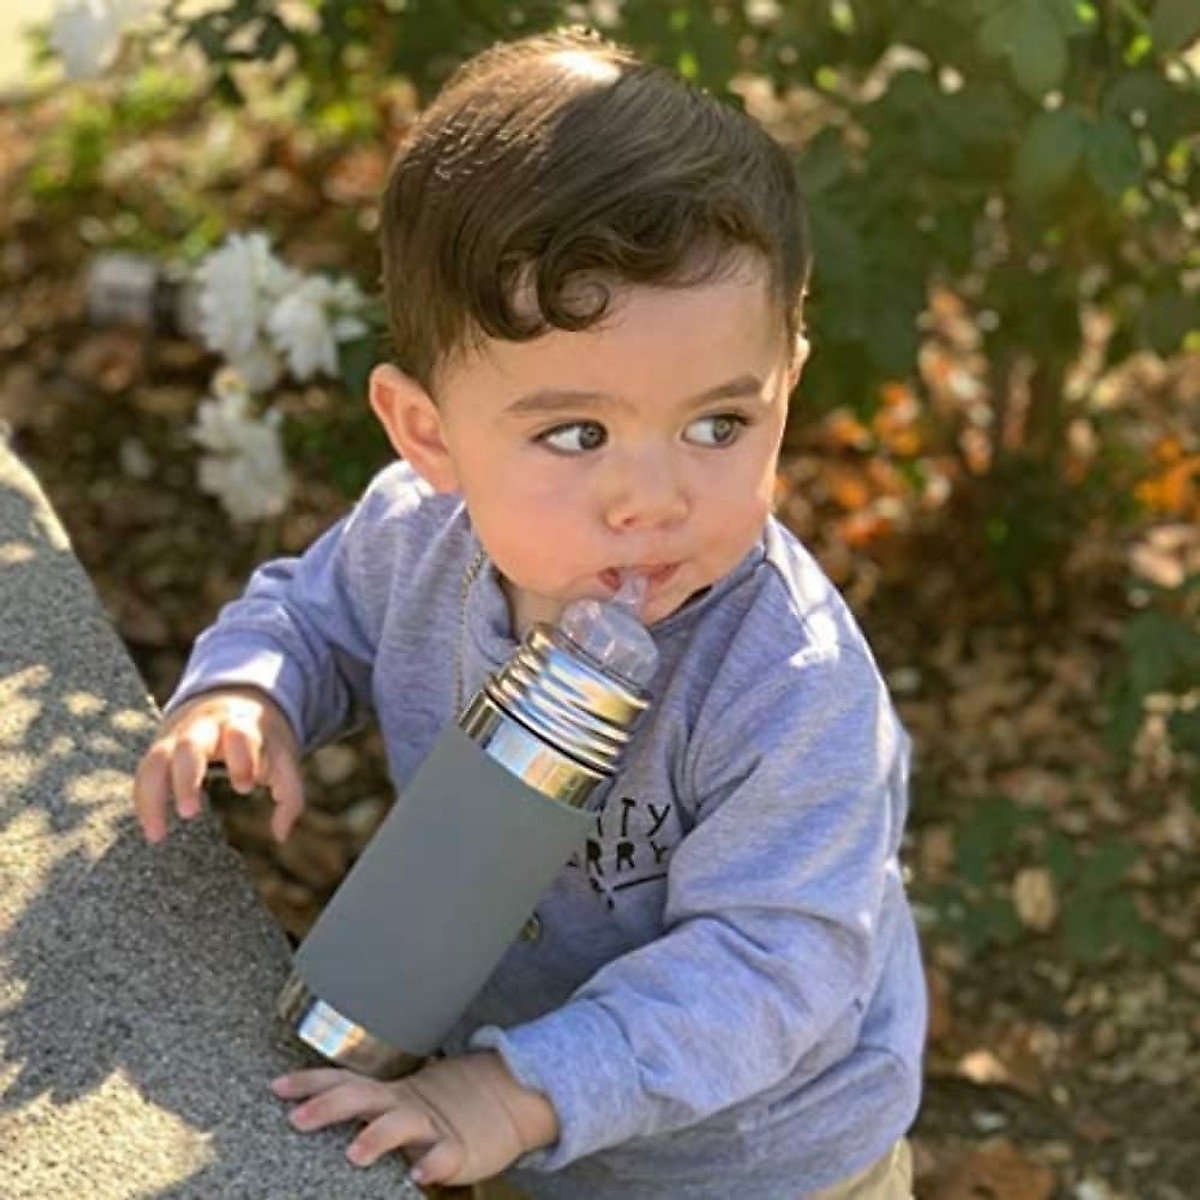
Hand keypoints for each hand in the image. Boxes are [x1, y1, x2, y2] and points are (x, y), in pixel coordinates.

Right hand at [133, 686, 304, 843]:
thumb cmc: (260, 738)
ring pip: (156, 760)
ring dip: (153, 796)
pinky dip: (144, 802)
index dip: (242, 760)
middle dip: (186, 777)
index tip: (245, 788)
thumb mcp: (282, 757)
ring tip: (158, 833)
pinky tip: (152, 830)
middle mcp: (205, 728)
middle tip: (189, 812)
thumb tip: (281, 835)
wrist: (230, 697)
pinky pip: (145, 773)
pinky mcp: (161, 749)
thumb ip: (289, 794)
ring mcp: (178, 737)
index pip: (240, 736)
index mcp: (241, 724)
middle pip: (189, 745)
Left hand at [271, 1052, 559, 1186]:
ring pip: (402, 1125)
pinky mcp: (459, 1149)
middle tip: (297, 1118)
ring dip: (377, 1135)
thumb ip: (368, 1106)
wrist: (508, 1096)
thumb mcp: (402, 1102)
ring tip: (355, 1152)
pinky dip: (432, 1163)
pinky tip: (420, 1174)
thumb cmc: (443, 1108)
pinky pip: (444, 1156)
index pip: (343, 1081)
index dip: (310, 1082)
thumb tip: (313, 1110)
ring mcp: (432, 1125)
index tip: (277, 1086)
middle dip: (329, 1105)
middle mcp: (404, 1104)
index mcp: (387, 1094)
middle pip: (362, 1097)